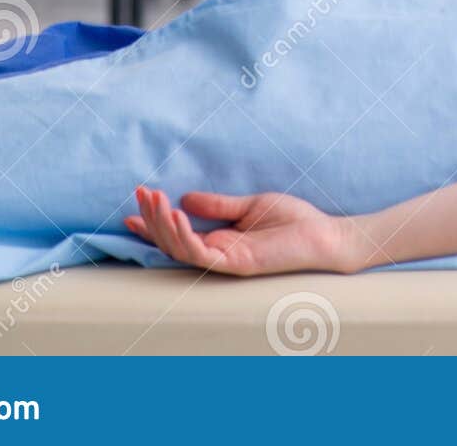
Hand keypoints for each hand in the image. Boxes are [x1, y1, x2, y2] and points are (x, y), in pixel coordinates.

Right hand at [124, 184, 369, 276]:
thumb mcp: (250, 205)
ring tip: (153, 199)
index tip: (133, 203)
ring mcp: (226, 261)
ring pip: (182, 248)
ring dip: (163, 225)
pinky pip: (203, 253)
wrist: (323, 235)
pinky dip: (186, 236)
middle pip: (173, 241)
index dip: (153, 222)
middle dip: (152, 219)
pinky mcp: (237, 263)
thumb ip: (218, 205)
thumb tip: (185, 198)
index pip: (178, 232)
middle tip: (140, 194)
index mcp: (220, 240)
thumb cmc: (292, 221)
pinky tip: (177, 214)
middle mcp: (218, 253)